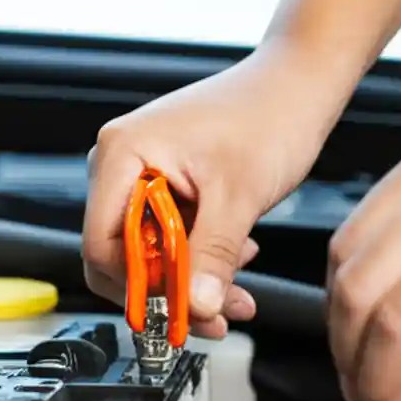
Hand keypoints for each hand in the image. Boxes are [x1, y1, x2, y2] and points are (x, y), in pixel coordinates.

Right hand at [84, 47, 341, 338]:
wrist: (297, 85)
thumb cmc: (268, 117)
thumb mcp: (239, 197)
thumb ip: (213, 256)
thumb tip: (195, 307)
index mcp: (121, 155)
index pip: (103, 247)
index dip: (140, 288)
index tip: (179, 313)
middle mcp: (122, 163)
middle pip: (124, 255)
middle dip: (170, 291)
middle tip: (213, 316)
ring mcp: (144, 173)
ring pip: (153, 252)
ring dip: (193, 280)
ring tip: (237, 294)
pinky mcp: (169, 183)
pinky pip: (171, 236)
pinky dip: (202, 258)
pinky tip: (237, 262)